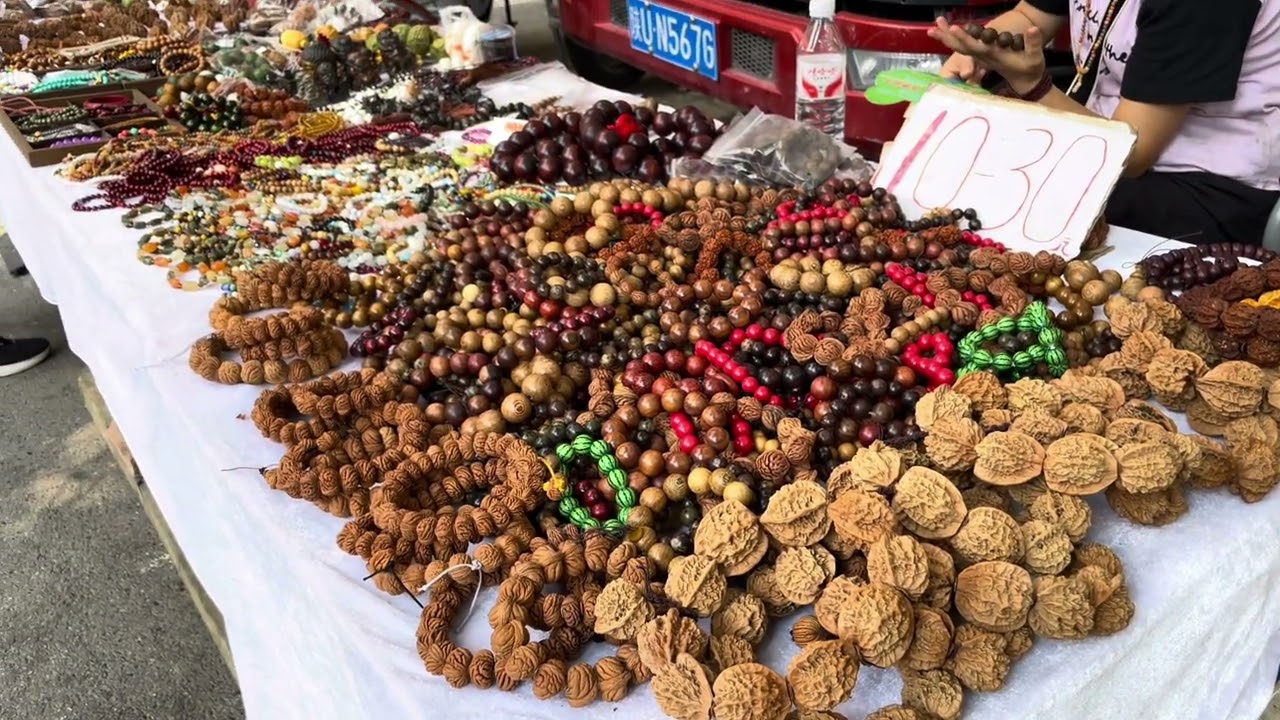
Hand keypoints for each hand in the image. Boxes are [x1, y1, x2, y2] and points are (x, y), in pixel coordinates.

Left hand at [927, 19, 1047, 94]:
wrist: (1025, 81)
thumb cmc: (1030, 70)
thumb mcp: (1035, 58)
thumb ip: (1033, 44)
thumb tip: (1032, 28)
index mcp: (992, 56)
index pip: (975, 47)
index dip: (965, 38)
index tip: (954, 28)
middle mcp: (983, 55)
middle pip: (960, 47)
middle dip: (947, 37)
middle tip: (932, 28)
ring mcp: (981, 54)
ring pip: (960, 45)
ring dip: (947, 35)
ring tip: (937, 23)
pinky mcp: (981, 52)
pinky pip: (965, 44)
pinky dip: (955, 36)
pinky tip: (948, 28)